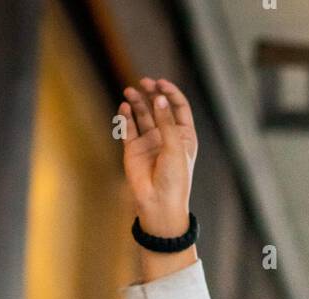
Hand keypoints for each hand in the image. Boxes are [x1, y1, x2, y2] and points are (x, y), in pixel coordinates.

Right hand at [118, 77, 197, 229]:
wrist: (159, 204)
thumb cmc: (174, 180)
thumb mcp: (175, 149)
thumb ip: (167, 123)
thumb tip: (159, 99)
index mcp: (184, 136)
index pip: (179, 107)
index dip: (170, 93)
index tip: (160, 84)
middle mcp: (167, 136)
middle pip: (159, 107)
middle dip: (152, 93)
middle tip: (144, 82)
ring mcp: (150, 142)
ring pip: (143, 114)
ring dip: (137, 101)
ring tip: (130, 91)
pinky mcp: (133, 149)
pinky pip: (128, 127)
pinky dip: (126, 117)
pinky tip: (125, 108)